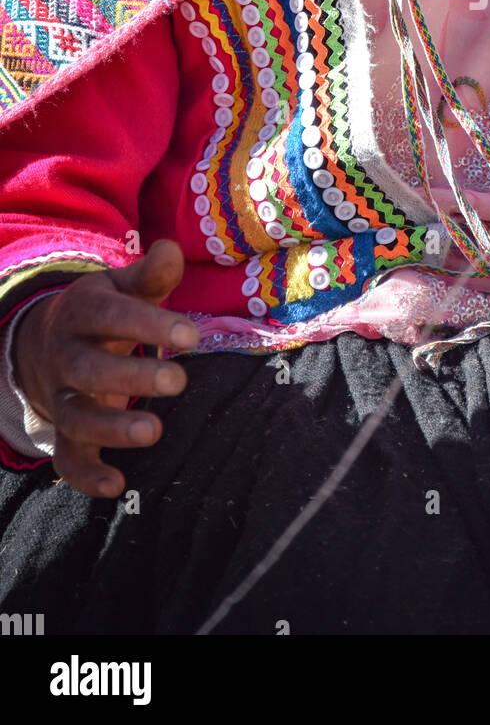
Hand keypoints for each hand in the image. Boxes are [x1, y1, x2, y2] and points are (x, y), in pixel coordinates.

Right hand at [11, 239, 197, 498]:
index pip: (112, 317)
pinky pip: (68, 458)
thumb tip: (170, 250)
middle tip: (178, 379)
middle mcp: (67, 356)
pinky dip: (87, 475)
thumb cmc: (107, 310)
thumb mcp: (124, 286)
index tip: (190, 334)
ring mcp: (63, 397)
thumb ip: (150, 273)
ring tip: (154, 431)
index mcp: (84, 313)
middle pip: (90, 369)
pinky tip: (118, 486)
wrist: (51, 341)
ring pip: (77, 417)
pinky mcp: (66, 431)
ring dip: (112, 428)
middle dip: (131, 376)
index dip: (149, 325)